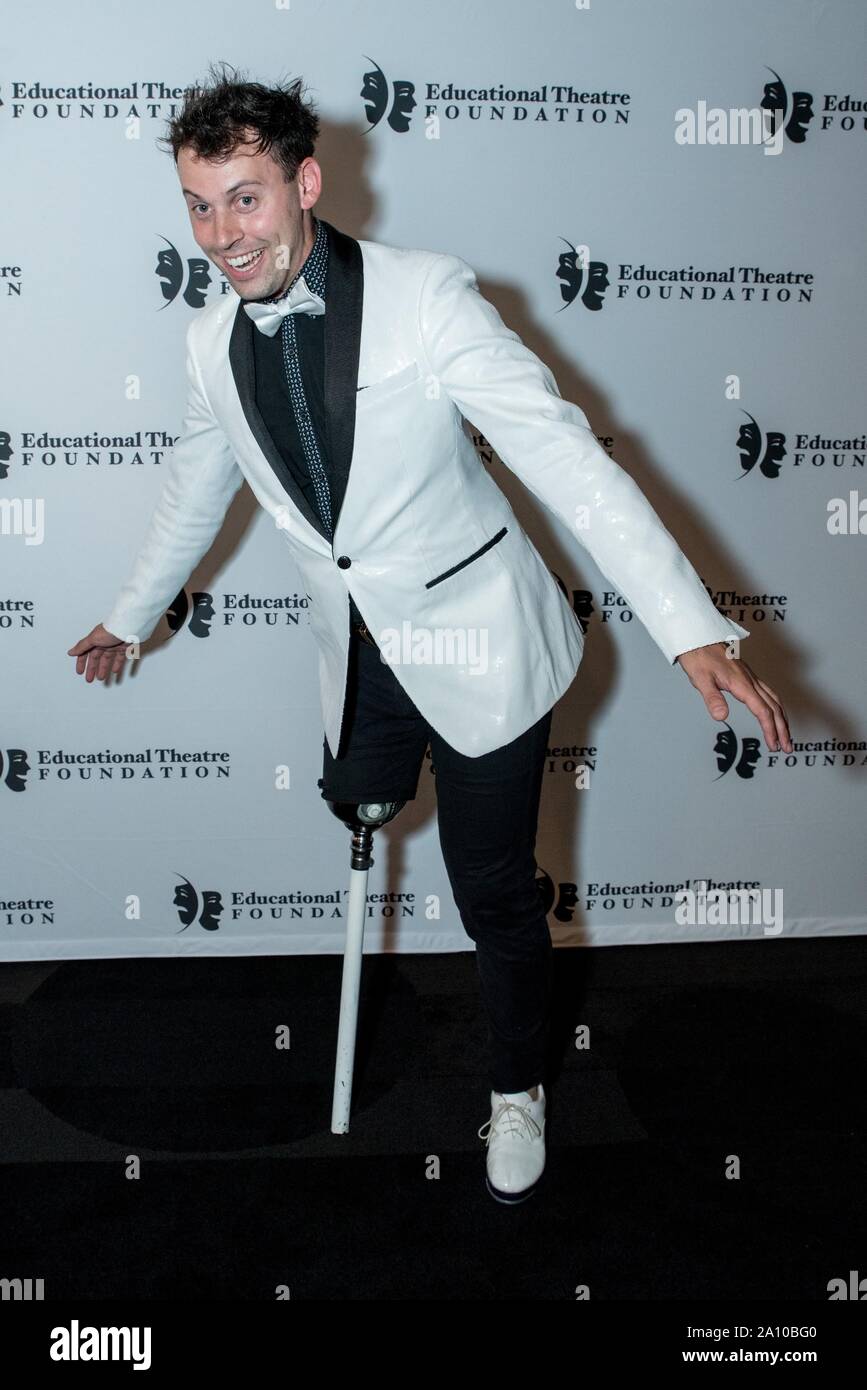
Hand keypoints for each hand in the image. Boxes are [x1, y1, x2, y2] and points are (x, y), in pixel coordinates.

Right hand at [67, 624, 128, 682]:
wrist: (128, 627)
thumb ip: (82, 647)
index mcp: (95, 640)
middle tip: (90, 679)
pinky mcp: (124, 648)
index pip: (85, 653)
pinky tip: (115, 671)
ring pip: (107, 659)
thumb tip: (70, 652)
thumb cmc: (110, 631)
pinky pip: (120, 658)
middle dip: (92, 669)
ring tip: (101, 678)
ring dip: (103, 668)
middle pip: (96, 658)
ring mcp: (114, 645)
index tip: (80, 672)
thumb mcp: (93, 639)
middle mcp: (104, 643)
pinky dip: (117, 665)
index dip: (81, 662)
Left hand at [675, 641, 792, 752]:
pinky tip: (775, 713)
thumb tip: (721, 717)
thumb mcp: (701, 679)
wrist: (699, 639)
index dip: (770, 729)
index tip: (773, 745)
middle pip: (774, 707)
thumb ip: (713, 698)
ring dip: (782, 719)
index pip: (762, 710)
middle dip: (782, 729)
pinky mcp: (748, 676)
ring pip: (774, 700)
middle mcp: (750, 680)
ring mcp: (751, 677)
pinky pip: (769, 693)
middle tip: (786, 747)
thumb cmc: (699, 657)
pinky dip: (776, 707)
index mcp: (742, 684)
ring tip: (786, 735)